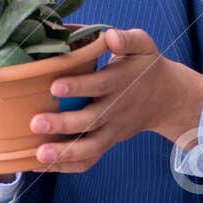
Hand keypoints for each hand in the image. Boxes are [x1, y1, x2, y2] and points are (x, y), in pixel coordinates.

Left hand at [26, 27, 202, 173]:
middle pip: (91, 121)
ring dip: (65, 153)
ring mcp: (113, 130)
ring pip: (91, 147)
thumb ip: (127, 39)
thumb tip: (110, 37)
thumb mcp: (143, 46)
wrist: (166, 98)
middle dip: (64, 124)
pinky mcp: (108, 142)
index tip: (54, 86)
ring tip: (39, 154)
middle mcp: (116, 109)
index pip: (100, 85)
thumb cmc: (146, 66)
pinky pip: (91, 159)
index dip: (78, 87)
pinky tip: (43, 166)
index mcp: (122, 82)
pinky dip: (69, 166)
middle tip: (35, 123)